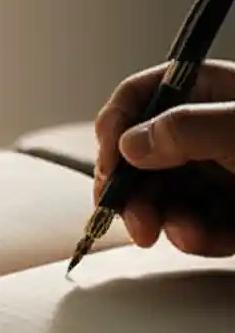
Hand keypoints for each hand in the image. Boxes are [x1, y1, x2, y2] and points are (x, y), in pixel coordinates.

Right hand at [94, 59, 234, 255]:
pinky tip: (205, 238)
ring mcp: (217, 172)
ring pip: (160, 196)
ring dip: (160, 219)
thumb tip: (128, 146)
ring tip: (179, 234)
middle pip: (138, 155)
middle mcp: (203, 131)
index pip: (139, 97)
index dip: (115, 128)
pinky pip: (193, 225)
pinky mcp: (230, 211)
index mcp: (206, 93)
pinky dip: (195, 237)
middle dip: (130, 190)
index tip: (110, 166)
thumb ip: (186, 130)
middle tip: (132, 219)